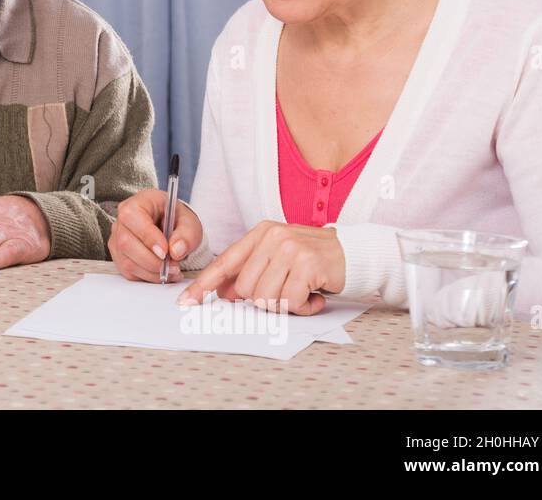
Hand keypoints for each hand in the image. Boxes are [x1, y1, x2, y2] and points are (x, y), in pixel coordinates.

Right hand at [109, 188, 201, 283]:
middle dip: (152, 260)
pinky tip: (163, 273)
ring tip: (172, 270)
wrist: (172, 228)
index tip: (165, 251)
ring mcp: (117, 239)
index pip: (132, 217)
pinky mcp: (119, 257)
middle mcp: (122, 220)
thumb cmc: (177, 220)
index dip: (148, 236)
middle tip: (173, 265)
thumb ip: (187, 234)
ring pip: (127, 261)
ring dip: (152, 271)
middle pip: (126, 243)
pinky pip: (129, 272)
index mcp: (138, 203)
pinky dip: (148, 276)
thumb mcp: (190, 222)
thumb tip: (176, 250)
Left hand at [178, 221, 343, 314]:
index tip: (187, 301)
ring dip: (285, 305)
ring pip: (265, 298)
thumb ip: (250, 272)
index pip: (225, 262)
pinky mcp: (308, 264)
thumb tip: (224, 293)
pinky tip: (314, 295)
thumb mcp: (278, 258)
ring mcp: (291, 249)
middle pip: (246, 289)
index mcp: (261, 233)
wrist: (355, 253)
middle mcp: (273, 237)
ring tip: (302, 292)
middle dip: (265, 299)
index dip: (204, 284)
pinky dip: (302, 307)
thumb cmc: (312, 260)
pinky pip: (290, 303)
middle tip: (288, 290)